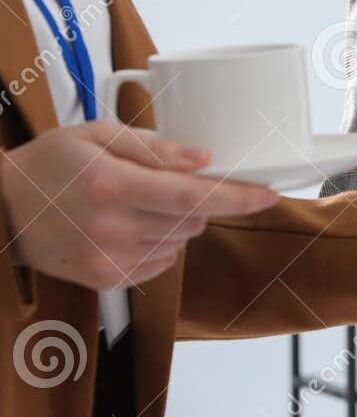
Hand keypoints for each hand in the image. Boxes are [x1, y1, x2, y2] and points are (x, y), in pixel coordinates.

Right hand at [0, 122, 278, 289]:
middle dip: (193, 200)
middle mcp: (112, 228)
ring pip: (180, 241)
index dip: (238, 197)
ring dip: (173, 222)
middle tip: (158, 184)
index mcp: (111, 186)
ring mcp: (109, 260)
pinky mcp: (108, 281)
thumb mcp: (96, 135)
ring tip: (130, 205)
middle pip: (193, 219)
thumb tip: (203, 161)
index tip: (269, 195)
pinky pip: (162, 262)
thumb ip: (155, 148)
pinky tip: (124, 228)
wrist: (0, 209)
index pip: (193, 197)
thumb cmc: (49, 165)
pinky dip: (157, 243)